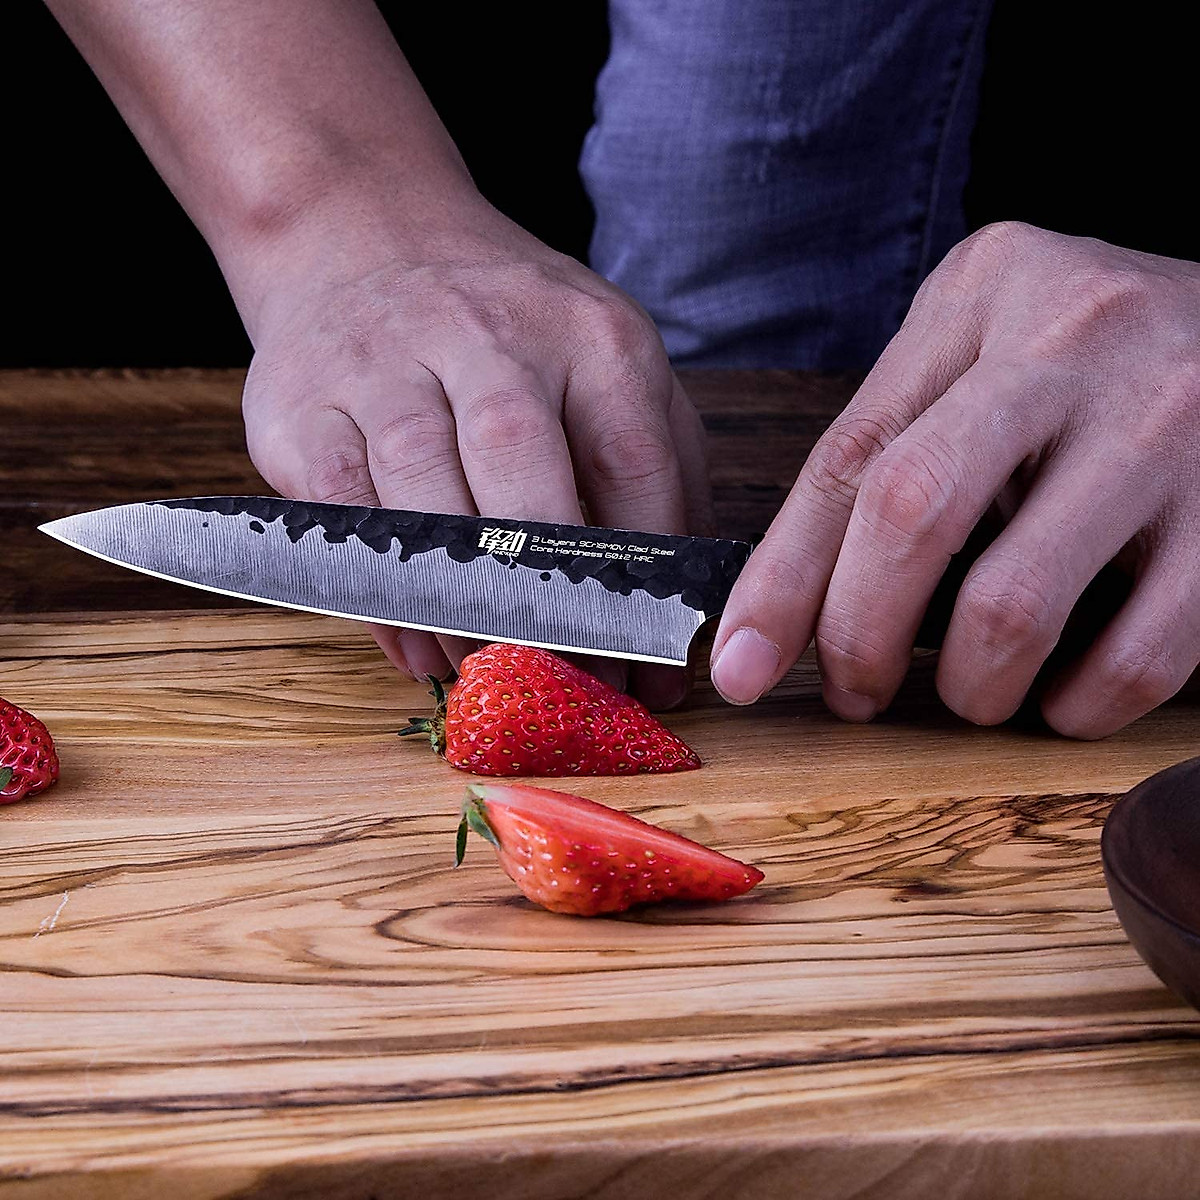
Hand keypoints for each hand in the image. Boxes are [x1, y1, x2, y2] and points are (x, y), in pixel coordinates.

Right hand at [241, 200, 710, 707]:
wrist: (366, 238)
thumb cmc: (510, 332)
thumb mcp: (607, 369)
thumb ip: (658, 483)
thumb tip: (669, 640)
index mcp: (591, 335)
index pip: (631, 464)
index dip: (641, 582)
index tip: (646, 669)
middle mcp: (490, 335)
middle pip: (523, 472)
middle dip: (550, 597)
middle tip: (568, 683)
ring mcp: (386, 361)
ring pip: (427, 495)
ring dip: (465, 607)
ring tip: (494, 673)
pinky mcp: (304, 403)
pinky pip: (343, 513)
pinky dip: (383, 594)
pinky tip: (419, 645)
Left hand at [711, 221, 1199, 737]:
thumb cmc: (1097, 358)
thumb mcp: (984, 351)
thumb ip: (896, 442)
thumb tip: (787, 602)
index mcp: (984, 297)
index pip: (848, 457)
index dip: (780, 579)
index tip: (740, 663)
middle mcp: (1074, 338)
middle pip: (911, 511)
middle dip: (859, 633)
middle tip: (854, 691)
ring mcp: (1167, 418)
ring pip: (1014, 599)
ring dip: (970, 686)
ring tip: (971, 694)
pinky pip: (1140, 651)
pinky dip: (1081, 703)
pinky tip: (1064, 697)